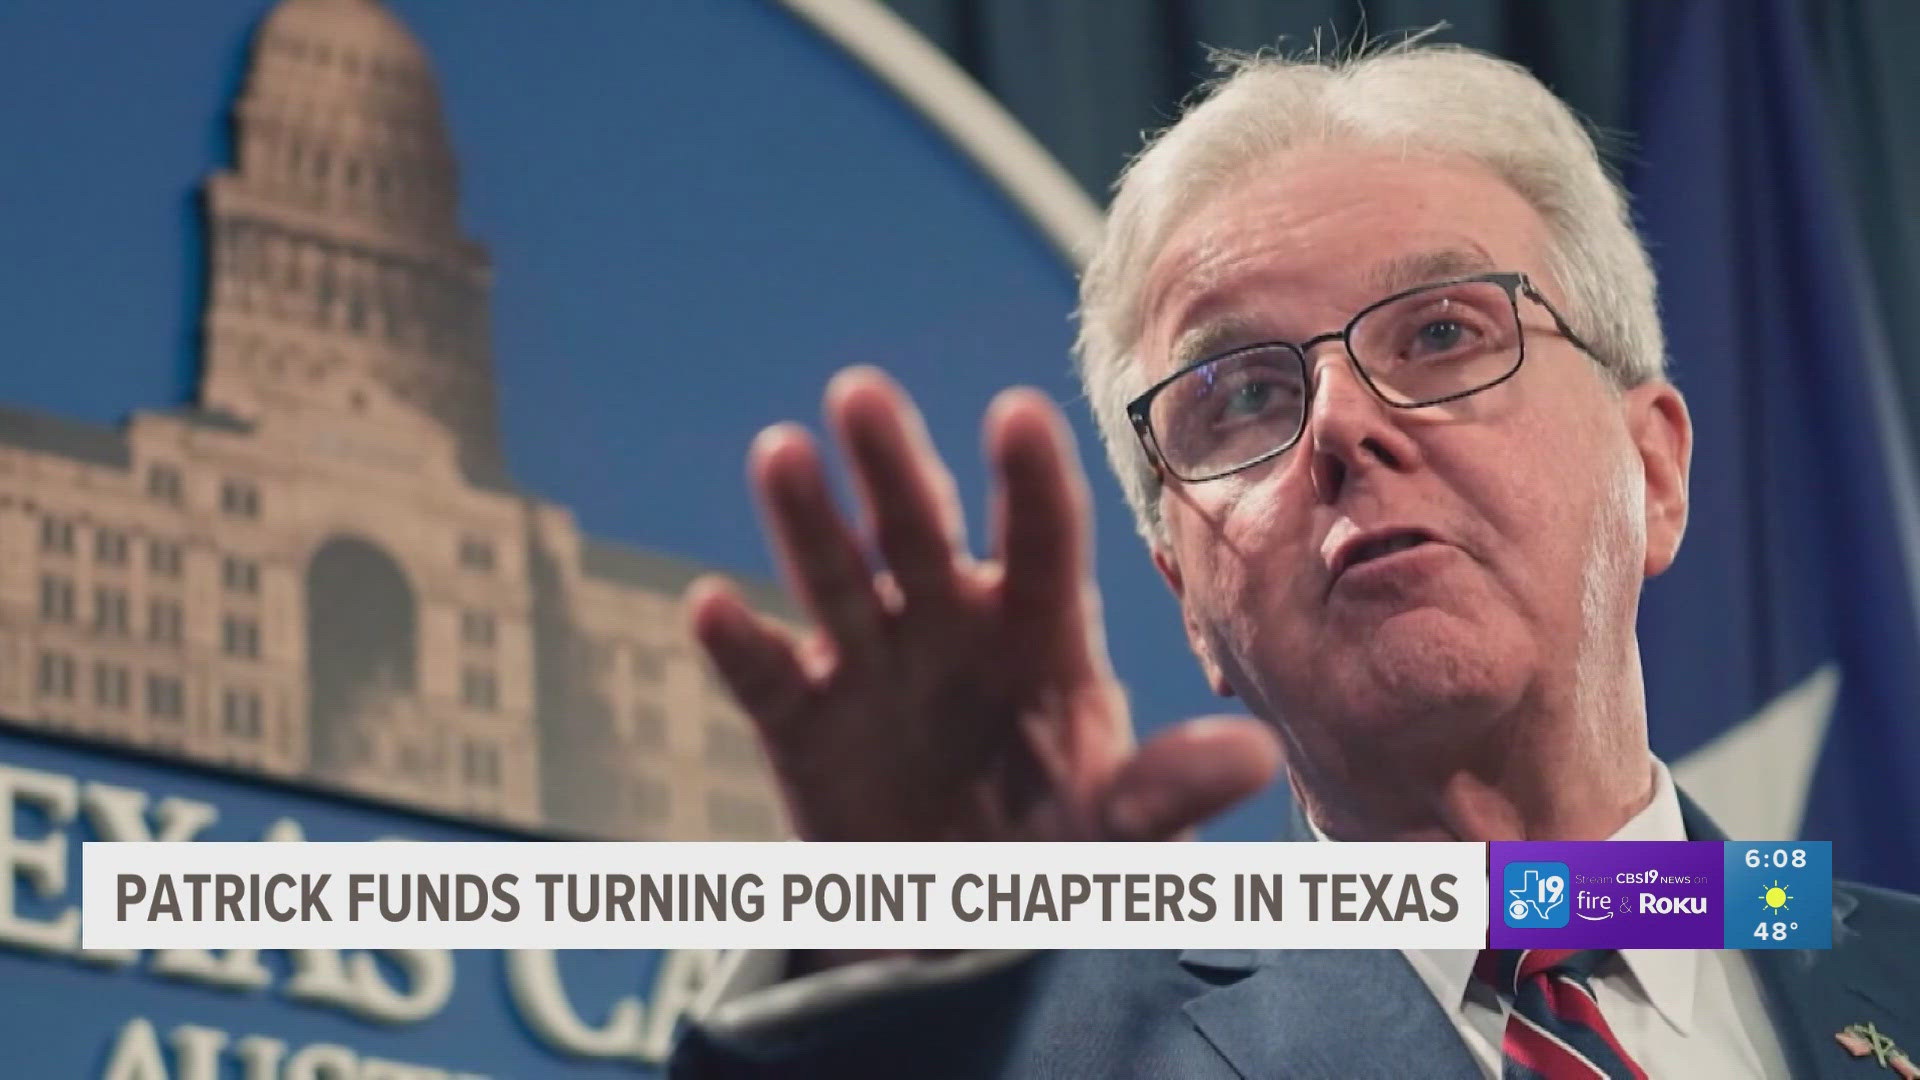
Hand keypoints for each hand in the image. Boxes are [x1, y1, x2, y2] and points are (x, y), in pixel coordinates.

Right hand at [685, 366, 1279, 842]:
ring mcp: (870, 664)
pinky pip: (765, 677)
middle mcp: (950, 624)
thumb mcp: (1114, 830)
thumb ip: (1165, 792)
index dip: (1028, 482)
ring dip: (807, 520)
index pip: (1041, 542)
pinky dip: (739, 647)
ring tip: (782, 452)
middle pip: (921, 530)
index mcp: (1038, 631)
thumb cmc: (1053, 848)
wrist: (955, 919)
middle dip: (893, 467)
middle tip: (860, 392)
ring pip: (836, 577)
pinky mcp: (800, 719)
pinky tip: (709, 607)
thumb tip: (1253, 758)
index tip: (1015, 413)